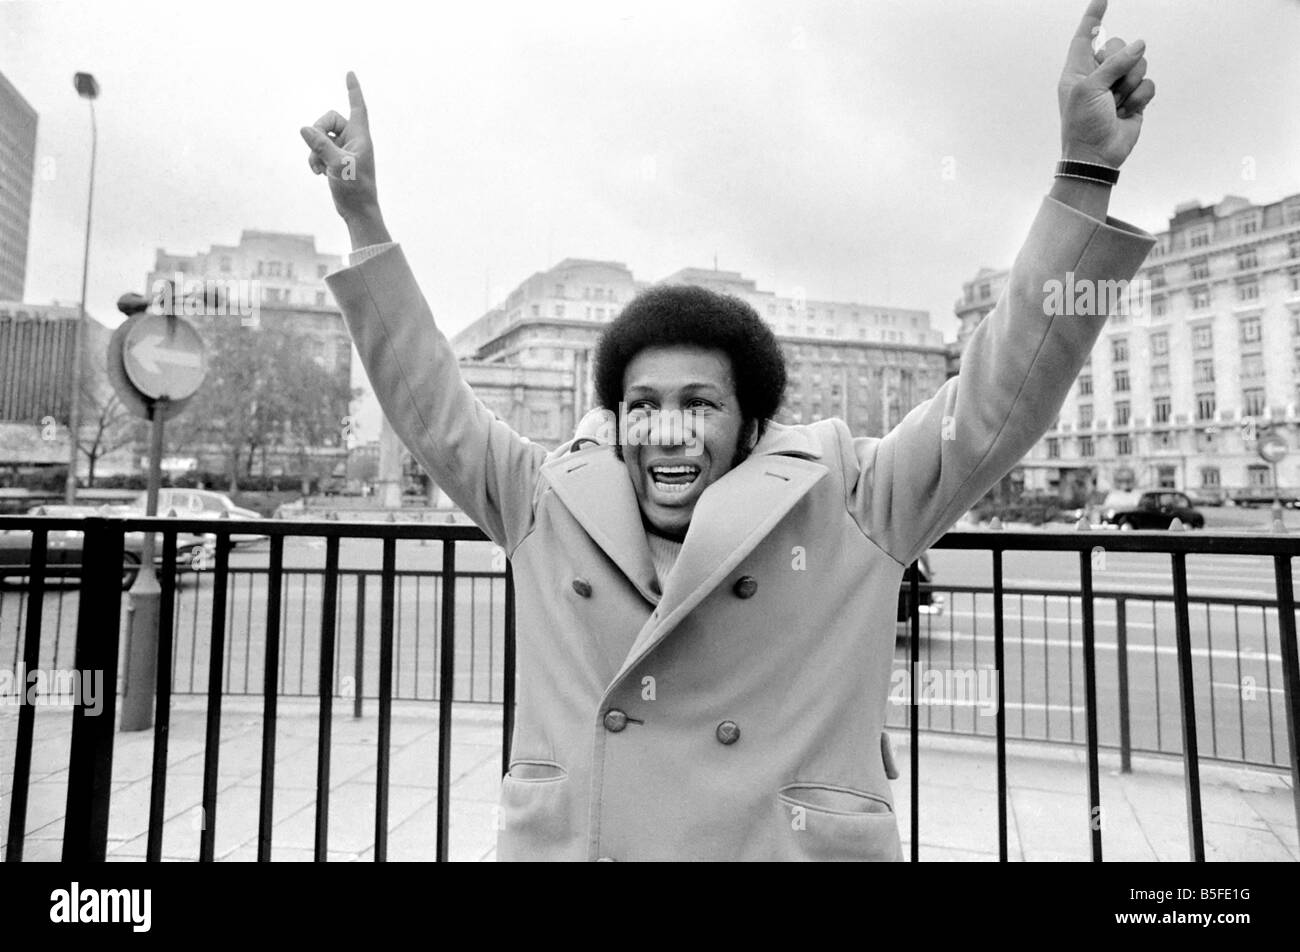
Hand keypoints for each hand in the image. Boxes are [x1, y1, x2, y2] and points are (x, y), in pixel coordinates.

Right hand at [300, 72, 380, 223]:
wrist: (357, 211)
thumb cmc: (355, 189)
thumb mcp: (338, 165)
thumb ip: (321, 145)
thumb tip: (304, 128)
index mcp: (360, 137)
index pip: (357, 107)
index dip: (353, 90)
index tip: (350, 73)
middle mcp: (353, 140)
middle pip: (329, 119)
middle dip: (317, 132)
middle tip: (316, 149)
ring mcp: (343, 149)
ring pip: (319, 136)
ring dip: (313, 150)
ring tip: (318, 168)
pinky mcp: (334, 159)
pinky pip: (317, 150)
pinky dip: (313, 159)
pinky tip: (317, 172)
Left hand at [1058, 0, 1154, 167]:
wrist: (1096, 156)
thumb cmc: (1083, 124)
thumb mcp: (1090, 88)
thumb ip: (1114, 63)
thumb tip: (1140, 45)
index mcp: (1078, 70)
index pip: (1085, 36)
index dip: (1093, 17)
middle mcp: (1098, 75)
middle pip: (1120, 45)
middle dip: (1120, 62)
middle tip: (1110, 86)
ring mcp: (1117, 86)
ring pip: (1138, 63)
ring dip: (1129, 84)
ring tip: (1116, 104)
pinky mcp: (1134, 98)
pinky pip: (1148, 84)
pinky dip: (1139, 98)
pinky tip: (1126, 112)